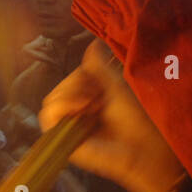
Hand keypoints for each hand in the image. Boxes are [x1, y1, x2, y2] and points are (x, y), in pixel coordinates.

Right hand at [40, 40, 183, 191]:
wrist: (143, 148)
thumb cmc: (137, 119)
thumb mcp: (116, 86)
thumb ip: (100, 67)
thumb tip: (92, 43)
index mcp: (87, 101)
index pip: (70, 79)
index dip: (82, 78)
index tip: (102, 87)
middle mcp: (76, 113)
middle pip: (59, 88)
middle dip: (76, 86)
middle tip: (98, 98)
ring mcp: (68, 126)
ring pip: (51, 100)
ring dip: (70, 96)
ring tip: (92, 104)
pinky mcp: (63, 138)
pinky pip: (48, 115)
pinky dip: (62, 106)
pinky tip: (82, 109)